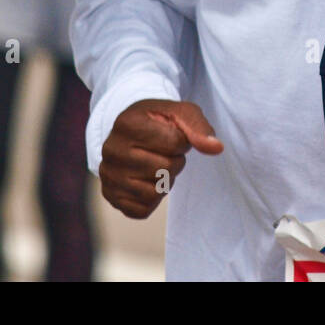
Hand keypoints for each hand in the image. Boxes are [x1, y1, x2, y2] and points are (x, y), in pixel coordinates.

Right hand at [99, 98, 222, 218]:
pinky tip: (146, 180)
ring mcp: (108, 175)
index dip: (182, 142)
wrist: (132, 134)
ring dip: (164, 181)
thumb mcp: (180, 113)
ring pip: (154, 192)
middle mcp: (111, 149)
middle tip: (164, 153)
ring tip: (155, 165)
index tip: (171, 135)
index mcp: (127, 123)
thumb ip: (199, 128)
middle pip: (165, 169)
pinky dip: (152, 199)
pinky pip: (142, 210)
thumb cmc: (159, 122)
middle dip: (174, 162)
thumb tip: (216, 148)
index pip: (175, 142)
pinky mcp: (110, 196)